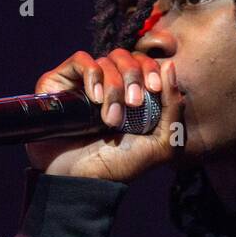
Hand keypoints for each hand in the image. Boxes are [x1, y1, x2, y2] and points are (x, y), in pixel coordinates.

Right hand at [25, 49, 184, 182]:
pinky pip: (81, 60)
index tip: (153, 89)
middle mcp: (108, 86)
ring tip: (110, 119)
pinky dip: (92, 74)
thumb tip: (170, 65)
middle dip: (134, 77)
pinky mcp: (61, 82)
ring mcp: (84, 83)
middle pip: (127, 57)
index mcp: (132, 95)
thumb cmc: (119, 165)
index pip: (145, 63)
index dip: (151, 69)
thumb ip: (173, 108)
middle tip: (134, 104)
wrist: (80, 180)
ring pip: (106, 60)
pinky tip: (94, 99)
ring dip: (113, 88)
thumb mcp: (160, 144)